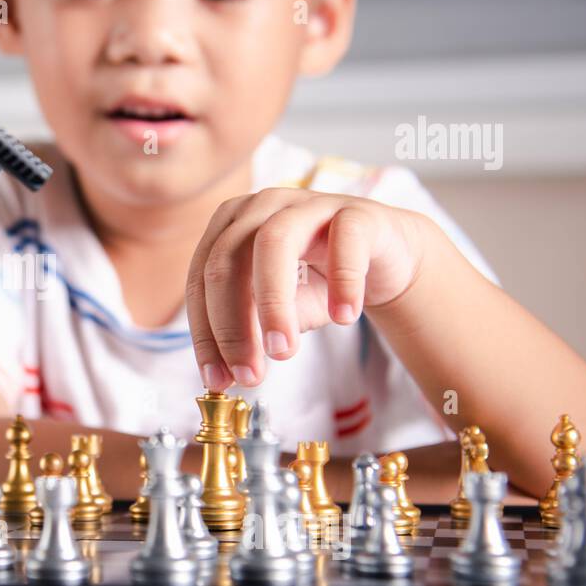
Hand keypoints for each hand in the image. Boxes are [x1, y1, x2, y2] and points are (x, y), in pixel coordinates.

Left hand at [185, 187, 431, 389]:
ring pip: (274, 242)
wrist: (384, 260)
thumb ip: (249, 332)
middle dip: (232, 327)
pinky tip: (344, 318)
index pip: (201, 281)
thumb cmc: (318, 283)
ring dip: (273, 303)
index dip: (205, 335)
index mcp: (228, 227)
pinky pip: (345, 238)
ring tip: (283, 352)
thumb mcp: (276, 312)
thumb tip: (225, 372)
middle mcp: (260, 207)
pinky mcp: (357, 212)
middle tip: (248, 376)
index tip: (217, 381)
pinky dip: (343, 281)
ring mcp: (307, 203)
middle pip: (227, 262)